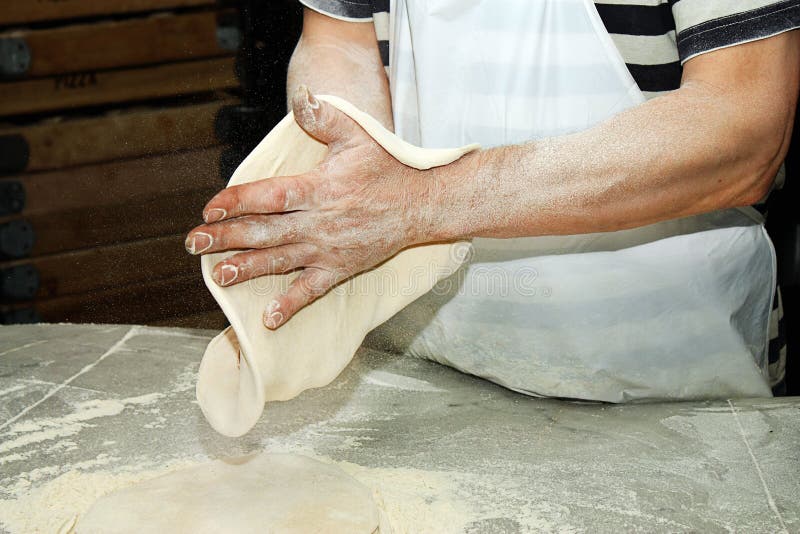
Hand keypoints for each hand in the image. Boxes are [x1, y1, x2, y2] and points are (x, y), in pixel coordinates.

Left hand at [186, 86, 430, 328]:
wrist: (421, 205)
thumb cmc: (387, 168)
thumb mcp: (358, 134)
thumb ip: (324, 116)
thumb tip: (300, 96)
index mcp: (318, 188)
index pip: (268, 196)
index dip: (236, 201)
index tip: (209, 209)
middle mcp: (318, 222)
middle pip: (263, 230)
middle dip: (225, 237)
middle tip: (193, 243)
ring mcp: (328, 249)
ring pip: (279, 260)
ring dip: (245, 268)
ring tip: (216, 275)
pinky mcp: (340, 268)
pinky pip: (311, 290)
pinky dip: (289, 304)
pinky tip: (267, 319)